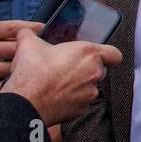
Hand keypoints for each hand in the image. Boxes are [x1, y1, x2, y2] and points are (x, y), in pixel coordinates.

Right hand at [0, 19, 41, 94]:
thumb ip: (6, 29)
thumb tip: (34, 30)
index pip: (10, 28)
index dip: (29, 28)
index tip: (44, 28)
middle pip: (12, 50)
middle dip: (28, 51)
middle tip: (41, 53)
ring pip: (6, 69)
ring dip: (20, 69)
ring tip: (30, 69)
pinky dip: (3, 88)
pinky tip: (13, 84)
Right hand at [0, 28, 121, 126]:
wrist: (26, 103)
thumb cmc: (32, 74)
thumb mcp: (28, 44)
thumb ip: (31, 34)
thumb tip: (26, 32)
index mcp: (88, 53)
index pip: (114, 54)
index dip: (108, 54)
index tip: (98, 55)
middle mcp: (94, 73)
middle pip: (99, 69)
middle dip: (85, 68)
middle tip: (67, 66)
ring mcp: (89, 93)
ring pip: (89, 86)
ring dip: (78, 84)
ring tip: (58, 82)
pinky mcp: (81, 109)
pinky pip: (81, 101)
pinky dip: (71, 98)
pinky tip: (55, 94)